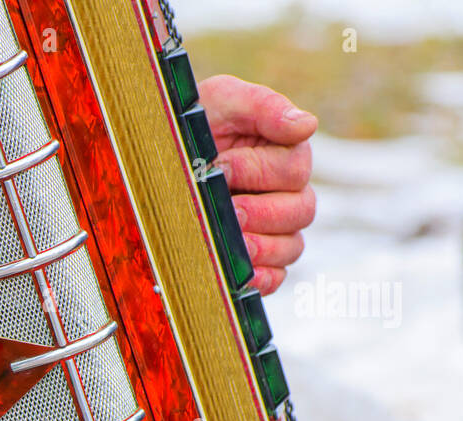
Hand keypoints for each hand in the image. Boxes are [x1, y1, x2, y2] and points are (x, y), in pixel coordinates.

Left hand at [198, 75, 317, 294]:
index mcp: (284, 154)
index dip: (256, 170)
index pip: (294, 168)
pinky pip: (276, 278)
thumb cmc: (194, 124)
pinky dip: (261, 278)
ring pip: (292, 247)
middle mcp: (286, 193)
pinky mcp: (260, 261)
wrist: (156, 156)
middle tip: (229, 209)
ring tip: (232, 241)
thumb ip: (262, 106)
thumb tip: (307, 125)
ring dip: (262, 247)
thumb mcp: (222, 100)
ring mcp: (275, 230)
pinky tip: (240, 272)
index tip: (220, 165)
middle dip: (260, 211)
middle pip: (301, 210)